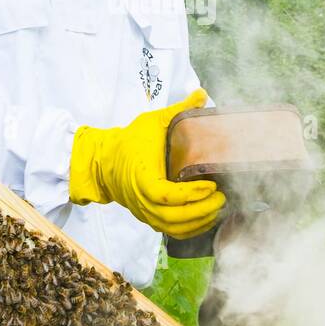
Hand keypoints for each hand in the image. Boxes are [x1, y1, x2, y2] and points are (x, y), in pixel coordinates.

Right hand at [69, 88, 225, 237]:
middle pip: (173, 217)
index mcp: (142, 177)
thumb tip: (201, 94)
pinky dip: (190, 230)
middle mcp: (141, 199)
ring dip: (198, 222)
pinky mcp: (147, 218)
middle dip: (201, 210)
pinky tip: (205, 220)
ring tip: (217, 209)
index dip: (190, 195)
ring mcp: (144, 211)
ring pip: (173, 228)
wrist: (103, 161)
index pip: (166, 195)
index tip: (210, 185)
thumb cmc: (128, 141)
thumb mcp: (152, 122)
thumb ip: (179, 109)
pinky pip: (170, 231)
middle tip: (221, 198)